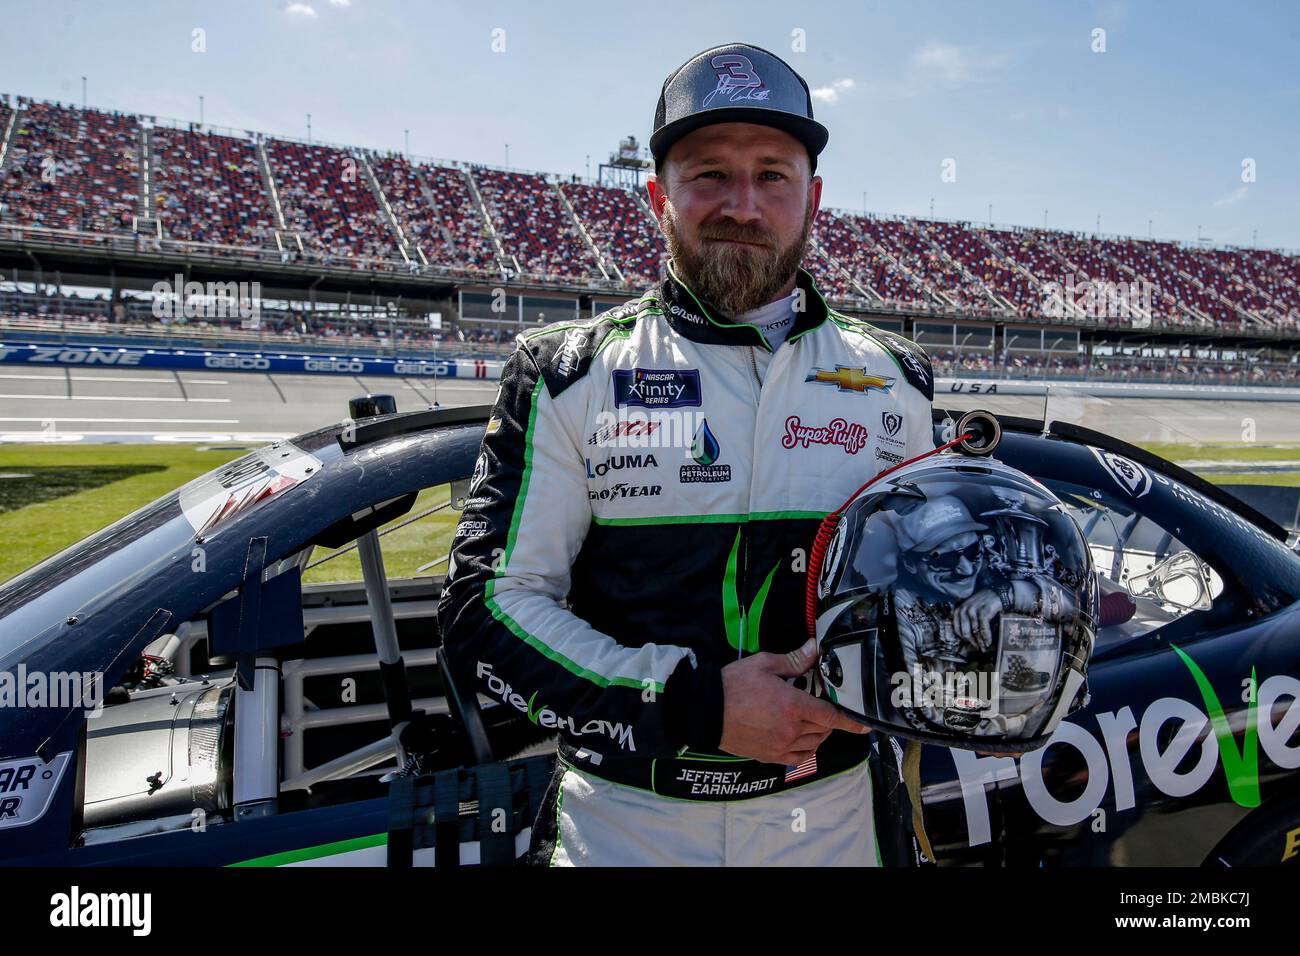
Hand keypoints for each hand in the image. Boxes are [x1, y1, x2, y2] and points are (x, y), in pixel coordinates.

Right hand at [718, 638, 867, 764]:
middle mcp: (791, 730)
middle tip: (820, 706)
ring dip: (818, 734)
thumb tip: (815, 648)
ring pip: (813, 745)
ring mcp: (780, 746)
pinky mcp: (769, 756)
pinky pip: (797, 758)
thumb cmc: (733, 684)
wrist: (705, 711)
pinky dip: (805, 750)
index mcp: (793, 706)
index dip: (852, 721)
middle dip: (828, 718)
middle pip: (824, 729)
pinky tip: (801, 740)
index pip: (832, 716)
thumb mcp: (764, 664)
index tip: (867, 724)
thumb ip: (794, 660)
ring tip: (810, 721)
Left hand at [954, 590, 1000, 649]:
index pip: (957, 629)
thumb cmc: (984, 604)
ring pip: (974, 631)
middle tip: (979, 648)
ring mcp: (973, 610)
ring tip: (985, 647)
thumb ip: (969, 622)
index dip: (964, 639)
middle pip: (965, 632)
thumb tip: (971, 639)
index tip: (970, 644)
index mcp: (959, 610)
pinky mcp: (983, 611)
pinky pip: (983, 627)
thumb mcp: (972, 611)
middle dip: (972, 642)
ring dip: (980, 641)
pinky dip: (986, 636)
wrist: (997, 594)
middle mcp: (964, 610)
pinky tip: (988, 641)